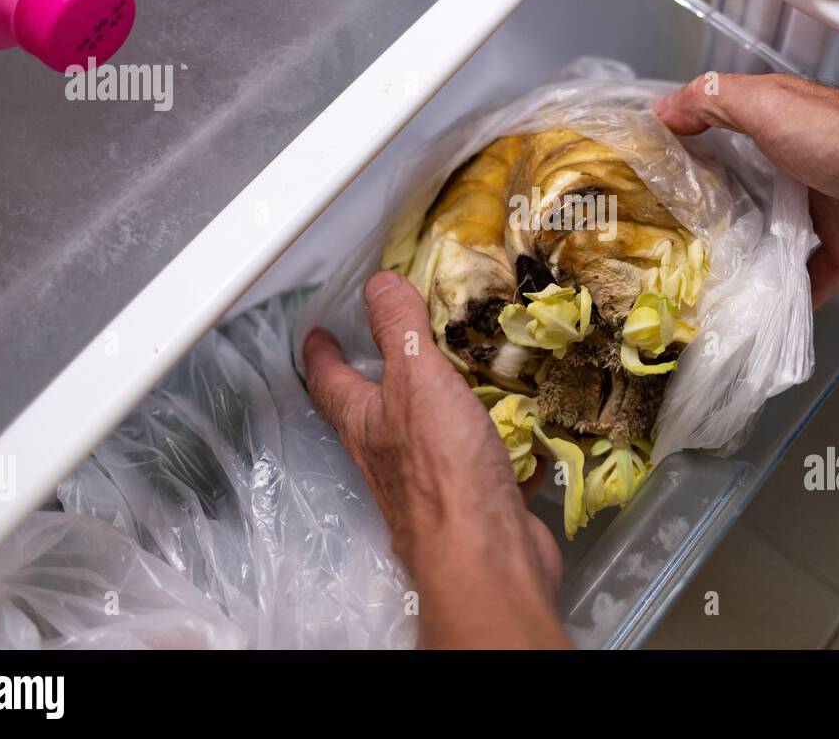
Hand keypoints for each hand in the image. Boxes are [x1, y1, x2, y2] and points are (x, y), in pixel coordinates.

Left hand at [303, 270, 568, 648]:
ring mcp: (432, 481)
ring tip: (468, 369)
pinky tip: (522, 426)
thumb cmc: (442, 471)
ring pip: (430, 432)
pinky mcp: (475, 498)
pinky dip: (498, 439)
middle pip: (374, 408)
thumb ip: (399, 329)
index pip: (330, 379)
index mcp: (366, 422)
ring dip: (445, 403)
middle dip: (381, 376)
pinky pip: (483, 459)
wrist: (486, 555)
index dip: (321, 352)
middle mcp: (390, 454)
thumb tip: (377, 283)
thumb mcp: (416, 381)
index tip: (315, 332)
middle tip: (393, 342)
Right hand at [655, 73, 838, 305]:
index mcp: (777, 122)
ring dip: (737, 255)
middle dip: (702, 211)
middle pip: (738, 188)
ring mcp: (818, 208)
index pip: (716, 131)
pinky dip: (785, 295)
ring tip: (691, 280)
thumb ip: (713, 101)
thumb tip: (661, 111)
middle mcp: (795, 163)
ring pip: (767, 235)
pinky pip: (807, 277)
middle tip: (653, 241)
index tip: (639, 178)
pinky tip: (752, 312)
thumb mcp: (769, 104)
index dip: (680, 148)